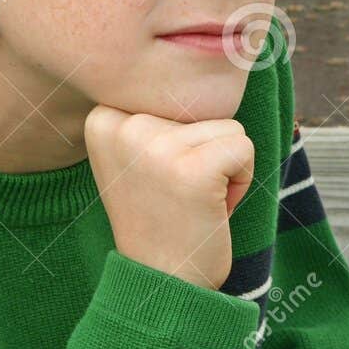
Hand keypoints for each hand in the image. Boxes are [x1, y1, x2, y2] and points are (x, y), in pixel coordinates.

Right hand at [84, 105, 253, 290]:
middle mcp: (123, 126)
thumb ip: (154, 115)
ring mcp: (157, 146)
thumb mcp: (138, 156)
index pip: (174, 94)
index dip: (181, 139)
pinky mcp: (194, 168)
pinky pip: (245, 150)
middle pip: (201, 108)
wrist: (159, 284)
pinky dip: (241, 183)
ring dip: (224, 168)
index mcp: (103, 118)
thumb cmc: (159, 219)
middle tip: (178, 195)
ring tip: (194, 202)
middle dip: (203, 152)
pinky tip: (211, 209)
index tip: (157, 178)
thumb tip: (208, 64)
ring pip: (227, 128)